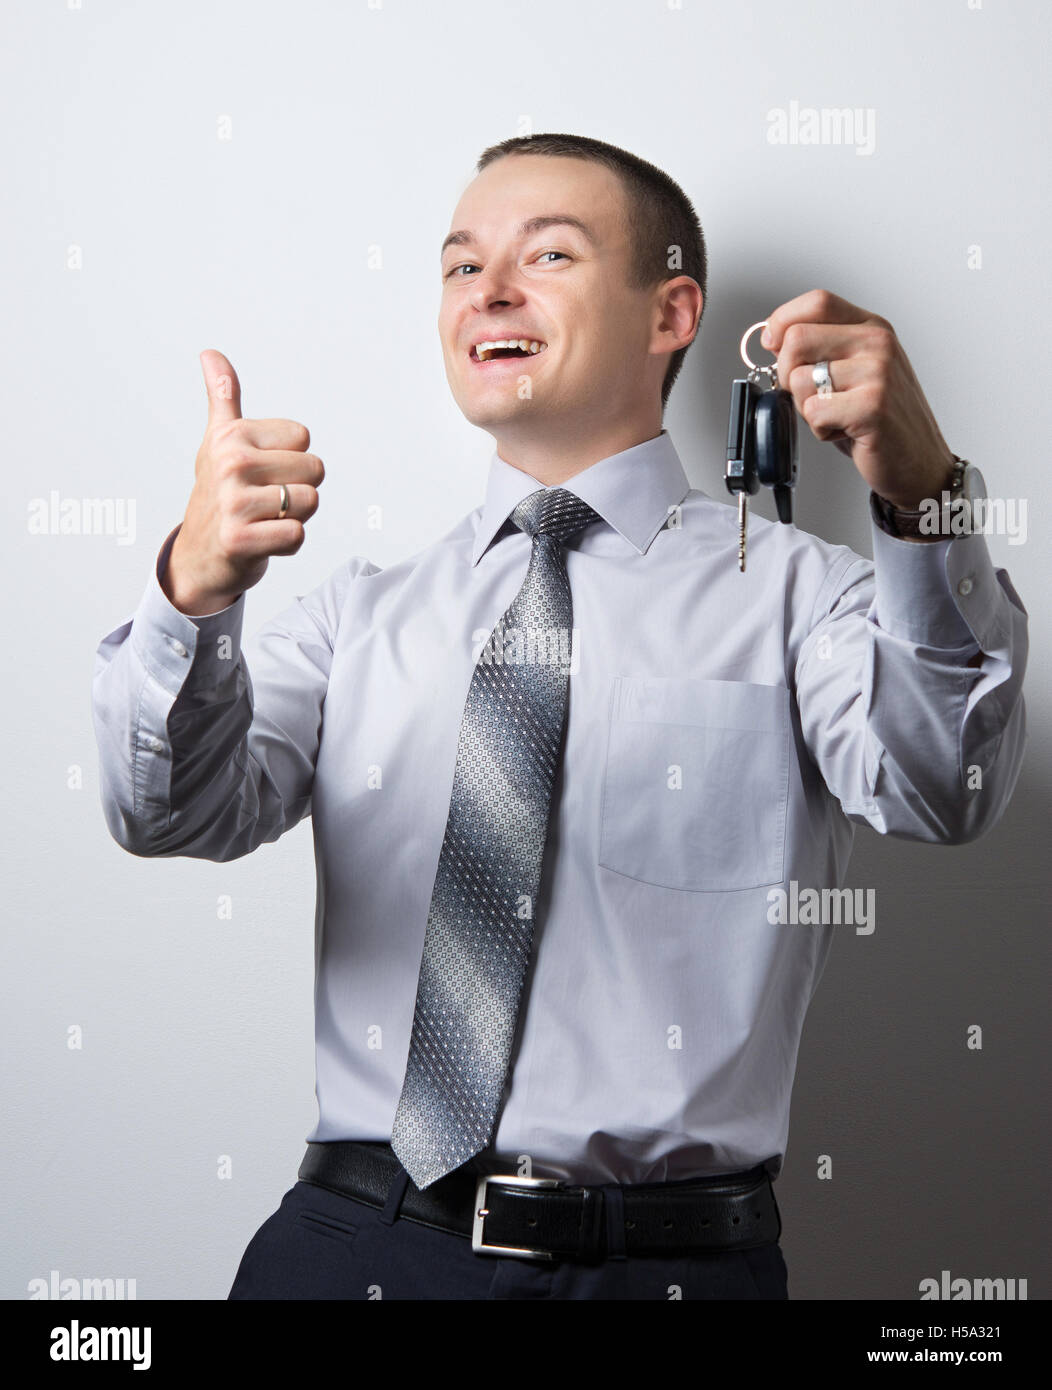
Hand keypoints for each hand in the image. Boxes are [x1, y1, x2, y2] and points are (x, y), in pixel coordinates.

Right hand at [162, 350, 324, 614]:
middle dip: (297, 491)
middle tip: (264, 502)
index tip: (261, 474)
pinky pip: (297, 536)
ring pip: (310, 502)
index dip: (291, 460)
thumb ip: (224, 397)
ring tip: (263, 521)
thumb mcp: (218, 442)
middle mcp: (231, 464)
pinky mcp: (240, 540)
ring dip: (294, 518)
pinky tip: (262, 542)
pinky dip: (286, 544)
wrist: (198, 556)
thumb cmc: (216, 495)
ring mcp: (234, 503)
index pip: (304, 437)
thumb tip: (210, 353)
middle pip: (315, 470)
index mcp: (232, 436)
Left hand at [760, 289, 955, 509]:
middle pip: (797, 339)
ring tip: (838, 417)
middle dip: (787, 375)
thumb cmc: (881, 420)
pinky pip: (813, 412)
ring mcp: (878, 371)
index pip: (817, 301)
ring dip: (807, 409)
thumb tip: (773, 337)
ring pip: (799, 380)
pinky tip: (847, 432)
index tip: (773, 343)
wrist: (918, 461)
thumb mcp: (852, 372)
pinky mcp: (872, 406)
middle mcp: (877, 342)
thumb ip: (819, 349)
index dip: (783, 320)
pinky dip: (820, 430)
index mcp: (871, 327)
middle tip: (811, 396)